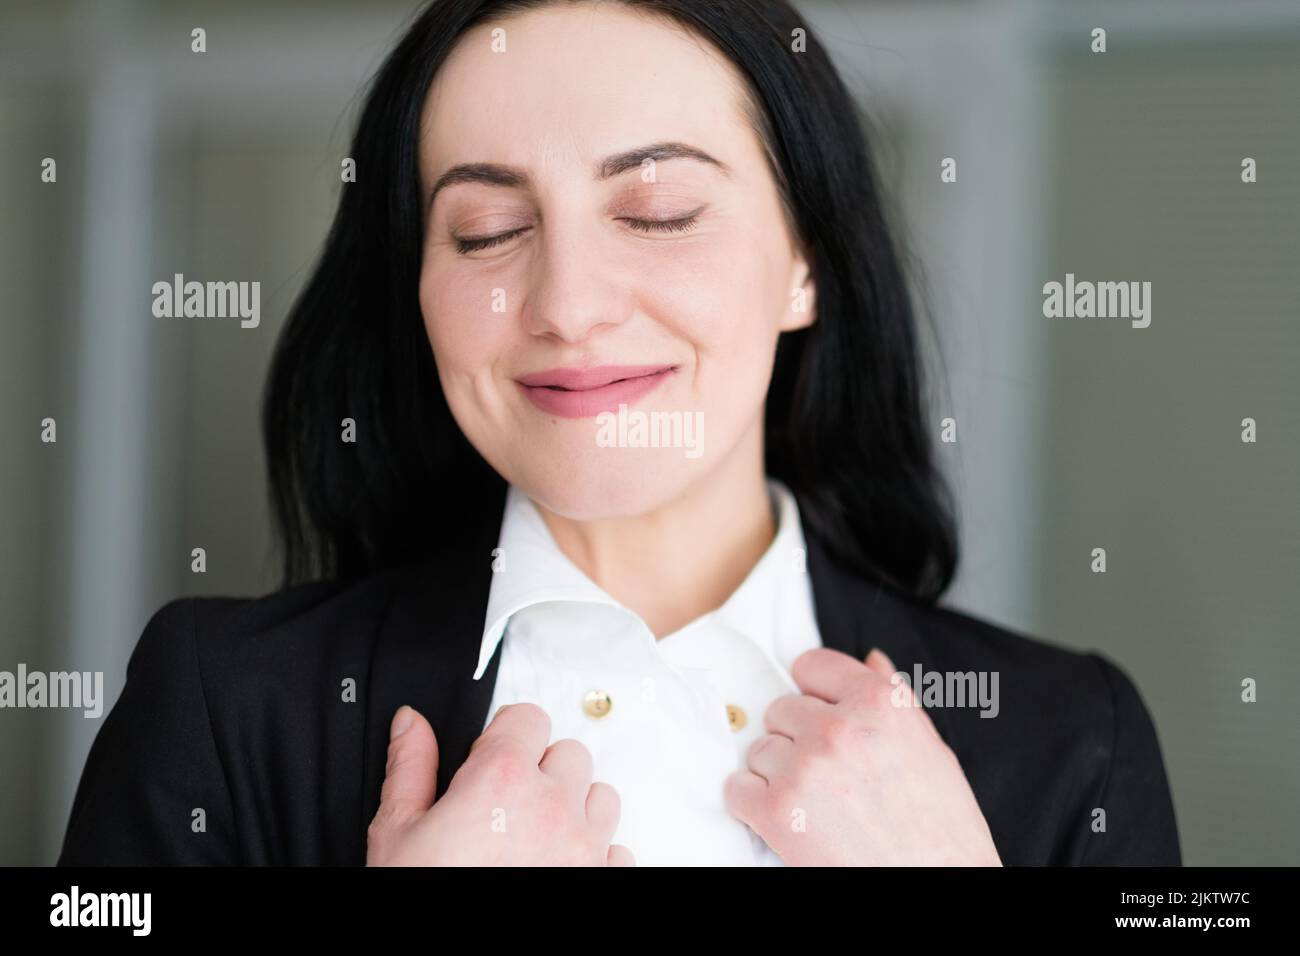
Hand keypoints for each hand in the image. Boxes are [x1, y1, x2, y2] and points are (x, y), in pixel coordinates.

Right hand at [366, 702, 634, 865]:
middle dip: (540, 770)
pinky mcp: (603, 881)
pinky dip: (594, 854)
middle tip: (505, 806)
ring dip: (573, 808)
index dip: (505, 736)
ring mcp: (584, 847)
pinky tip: (555, 868)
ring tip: (532, 838)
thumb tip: (412, 725)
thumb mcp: (399, 832)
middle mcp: (552, 806)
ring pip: (600, 796)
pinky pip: (617, 849)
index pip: (528, 717)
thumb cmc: (422, 897)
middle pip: (568, 753)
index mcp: (501, 779)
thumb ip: (410, 767)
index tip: (489, 759)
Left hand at [724, 646, 1001, 865]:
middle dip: (797, 737)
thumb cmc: (941, 827)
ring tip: (814, 802)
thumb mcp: (930, 748)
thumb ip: (895, 698)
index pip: (811, 665)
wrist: (938, 883)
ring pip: (759, 749)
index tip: (817, 711)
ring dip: (777, 772)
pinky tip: (783, 818)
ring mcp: (804, 766)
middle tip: (826, 773)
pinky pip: (737, 788)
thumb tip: (872, 659)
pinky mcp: (776, 809)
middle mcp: (838, 727)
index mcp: (879, 703)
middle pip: (781, 709)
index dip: (813, 691)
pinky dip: (752, 804)